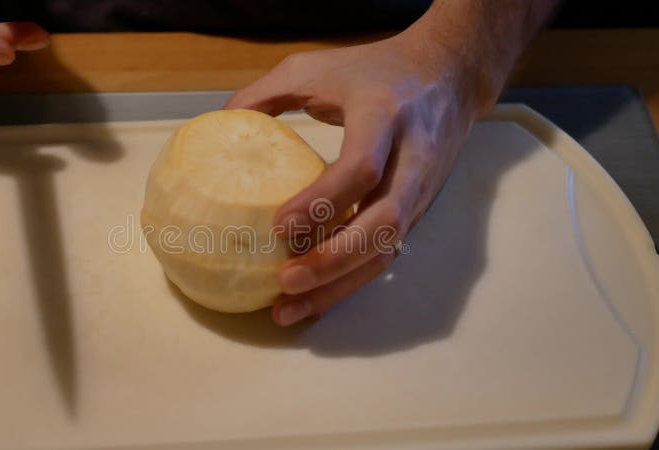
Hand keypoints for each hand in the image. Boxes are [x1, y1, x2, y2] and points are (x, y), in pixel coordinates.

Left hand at [225, 26, 490, 325]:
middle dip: (333, 260)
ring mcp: (420, 190)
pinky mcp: (418, 210)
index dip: (322, 201)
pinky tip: (313, 298)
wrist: (450, 74)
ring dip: (339, 286)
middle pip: (384, 224)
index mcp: (384, 116)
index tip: (278, 225)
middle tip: (284, 281)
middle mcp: (411, 158)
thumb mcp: (317, 66)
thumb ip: (264, 94)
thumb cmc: (376, 70)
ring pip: (388, 250)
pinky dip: (349, 280)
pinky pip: (386, 253)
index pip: (361, 167)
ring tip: (289, 309)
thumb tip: (218, 128)